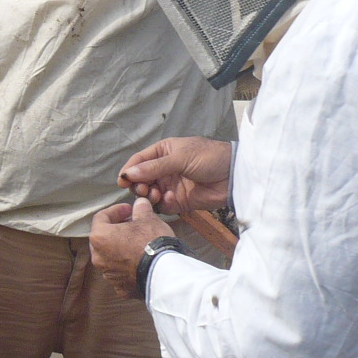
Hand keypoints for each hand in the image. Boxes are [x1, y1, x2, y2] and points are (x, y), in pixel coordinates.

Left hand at [90, 197, 172, 298]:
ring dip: (121, 248)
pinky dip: (128, 266)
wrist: (164, 273)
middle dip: (117, 229)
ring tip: (138, 242)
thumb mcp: (148, 218)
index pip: (101, 217)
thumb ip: (140, 208)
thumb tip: (140, 203)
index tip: (129, 209)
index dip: (116, 210)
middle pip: (103, 238)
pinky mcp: (120, 287)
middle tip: (133, 224)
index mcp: (99, 238)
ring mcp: (108, 275)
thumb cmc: (152, 242)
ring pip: (111, 257)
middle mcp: (98, 258)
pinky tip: (141, 260)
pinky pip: (121, 273)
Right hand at [117, 137, 232, 213]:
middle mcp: (164, 169)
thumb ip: (154, 167)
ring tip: (154, 195)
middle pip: (141, 179)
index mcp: (163, 152)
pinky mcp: (179, 201)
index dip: (129, 170)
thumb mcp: (180, 157)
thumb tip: (128, 174)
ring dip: (148, 195)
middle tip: (143, 189)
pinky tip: (169, 200)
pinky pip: (163, 205)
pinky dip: (162, 204)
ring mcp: (171, 185)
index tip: (122, 181)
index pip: (139, 161)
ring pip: (149, 193)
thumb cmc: (209, 157)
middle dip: (138, 184)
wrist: (234, 175)